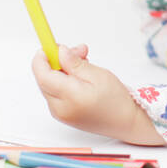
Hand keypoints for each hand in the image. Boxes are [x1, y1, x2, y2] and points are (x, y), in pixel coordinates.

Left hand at [31, 43, 157, 142]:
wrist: (125, 122)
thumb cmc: (116, 100)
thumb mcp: (98, 75)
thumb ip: (75, 63)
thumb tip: (60, 52)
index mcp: (69, 97)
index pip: (42, 74)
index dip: (43, 57)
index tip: (50, 45)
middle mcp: (59, 108)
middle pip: (44, 78)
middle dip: (57, 61)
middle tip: (79, 51)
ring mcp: (59, 114)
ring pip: (50, 84)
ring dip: (62, 70)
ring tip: (84, 64)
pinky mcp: (62, 115)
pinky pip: (55, 93)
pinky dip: (64, 81)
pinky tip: (80, 78)